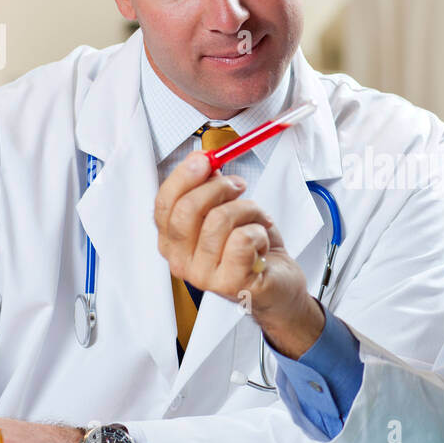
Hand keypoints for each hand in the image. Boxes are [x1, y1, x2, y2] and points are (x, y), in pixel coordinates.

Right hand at [154, 150, 323, 357]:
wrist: (279, 284)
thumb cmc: (252, 249)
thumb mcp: (227, 211)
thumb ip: (210, 189)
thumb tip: (205, 162)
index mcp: (173, 242)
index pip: (164, 204)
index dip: (183, 176)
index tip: (205, 158)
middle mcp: (181, 261)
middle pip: (187, 209)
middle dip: (218, 187)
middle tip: (239, 186)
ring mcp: (202, 276)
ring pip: (220, 220)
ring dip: (248, 211)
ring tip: (257, 221)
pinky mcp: (228, 283)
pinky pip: (243, 239)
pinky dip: (259, 232)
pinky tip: (261, 244)